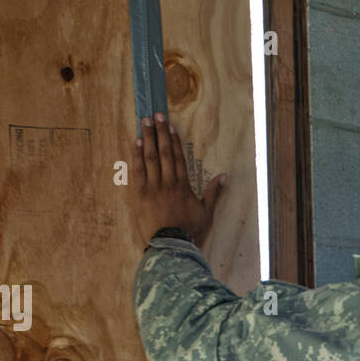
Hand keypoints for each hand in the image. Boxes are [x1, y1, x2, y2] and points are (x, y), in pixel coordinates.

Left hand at [130, 113, 226, 245]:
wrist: (171, 245)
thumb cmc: (189, 230)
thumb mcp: (206, 213)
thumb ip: (213, 193)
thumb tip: (224, 176)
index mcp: (183, 186)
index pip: (178, 158)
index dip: (174, 141)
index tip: (170, 127)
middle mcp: (168, 182)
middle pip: (164, 153)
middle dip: (160, 133)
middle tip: (157, 115)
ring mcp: (153, 187)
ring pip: (150, 158)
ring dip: (148, 138)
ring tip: (145, 122)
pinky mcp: (140, 195)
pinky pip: (138, 171)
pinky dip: (136, 156)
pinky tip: (135, 142)